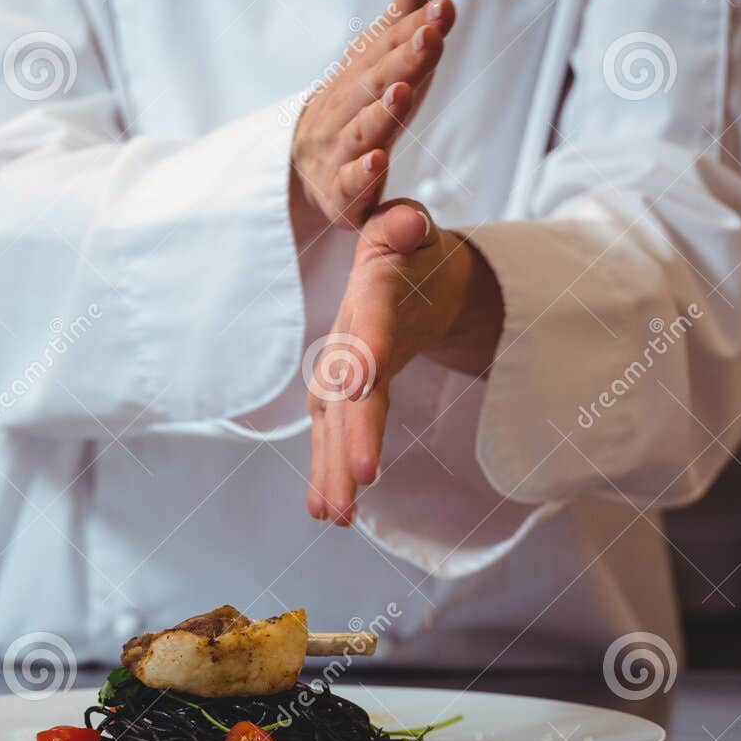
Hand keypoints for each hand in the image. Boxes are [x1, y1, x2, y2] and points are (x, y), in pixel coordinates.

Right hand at [290, 0, 454, 229]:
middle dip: (402, 60)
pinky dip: (370, 185)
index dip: (412, 26)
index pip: (387, 46)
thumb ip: (411, 3)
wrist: (306, 165)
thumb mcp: (386, 51)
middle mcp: (347, 108)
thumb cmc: (359, 103)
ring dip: (380, 114)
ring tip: (400, 94)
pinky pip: (356, 194)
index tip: (441, 10)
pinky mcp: (344, 198)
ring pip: (362, 132)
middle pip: (374, 83)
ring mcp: (342, 153)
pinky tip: (387, 175)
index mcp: (361, 72)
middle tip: (428, 36)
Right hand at [306, 200, 503, 525]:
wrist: (402, 271)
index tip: (360, 395)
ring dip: (332, 472)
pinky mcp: (342, 397)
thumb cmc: (412, 250)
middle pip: (343, 397)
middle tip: (353, 492)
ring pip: (334, 426)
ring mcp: (340, 370)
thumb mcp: (411, 226)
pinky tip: (329, 512)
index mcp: (369, 296)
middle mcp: (346, 338)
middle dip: (346, 445)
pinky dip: (330, 474)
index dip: (360, 365)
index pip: (365, 335)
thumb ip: (406, 224)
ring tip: (336, 518)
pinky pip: (333, 437)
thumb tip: (410, 222)